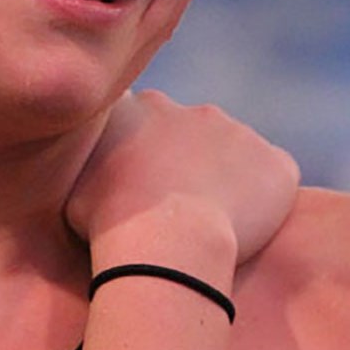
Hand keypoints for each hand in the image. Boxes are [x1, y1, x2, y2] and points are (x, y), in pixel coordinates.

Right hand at [65, 90, 298, 284]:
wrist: (167, 242)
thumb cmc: (109, 222)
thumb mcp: (73, 185)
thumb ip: (89, 163)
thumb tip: (92, 169)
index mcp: (140, 107)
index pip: (141, 120)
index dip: (139, 153)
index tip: (137, 185)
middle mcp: (192, 109)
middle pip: (191, 134)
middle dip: (185, 163)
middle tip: (175, 210)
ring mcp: (240, 133)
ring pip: (233, 156)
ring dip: (223, 181)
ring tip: (209, 226)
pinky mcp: (276, 163)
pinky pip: (272, 179)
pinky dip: (263, 201)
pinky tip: (245, 231)